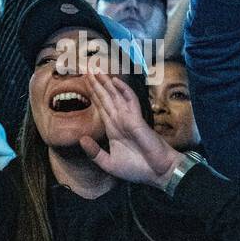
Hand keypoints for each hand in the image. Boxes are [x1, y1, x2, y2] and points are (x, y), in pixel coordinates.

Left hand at [78, 69, 182, 188]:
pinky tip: (115, 80)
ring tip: (96, 68)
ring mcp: (129, 118)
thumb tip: (81, 139)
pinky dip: (123, 90)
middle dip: (96, 82)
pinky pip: (130, 102)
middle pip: (106, 97)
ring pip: (115, 96)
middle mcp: (120, 120)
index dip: (93, 93)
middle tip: (87, 66)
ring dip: (106, 82)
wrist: (158, 173)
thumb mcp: (109, 164)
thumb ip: (95, 153)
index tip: (84, 80)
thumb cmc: (138, 169)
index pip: (101, 106)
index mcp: (113, 129)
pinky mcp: (137, 120)